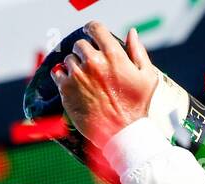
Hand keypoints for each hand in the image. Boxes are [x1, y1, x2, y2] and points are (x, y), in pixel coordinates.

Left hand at [53, 22, 158, 151]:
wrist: (122, 134)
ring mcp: (78, 76)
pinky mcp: (66, 90)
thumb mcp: (147, 77)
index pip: (96, 28)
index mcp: (113, 56)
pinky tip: (71, 84)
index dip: (92, 29)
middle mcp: (93, 62)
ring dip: (74, 65)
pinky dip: (62, 76)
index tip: (91, 34)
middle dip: (85, 52)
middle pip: (80, 44)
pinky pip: (57, 73)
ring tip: (83, 78)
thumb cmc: (137, 107)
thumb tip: (131, 33)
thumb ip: (138, 52)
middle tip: (90, 64)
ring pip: (69, 59)